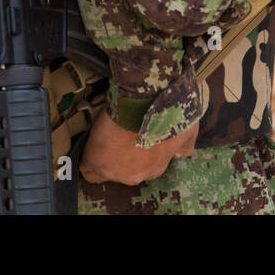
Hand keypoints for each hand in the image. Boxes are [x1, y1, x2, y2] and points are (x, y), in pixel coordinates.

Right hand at [79, 108, 198, 185]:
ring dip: (104, 154)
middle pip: (123, 170)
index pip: (141, 167)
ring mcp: (116, 171)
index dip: (136, 152)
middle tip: (119, 133)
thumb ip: (184, 145)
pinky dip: (87, 155)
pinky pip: (86, 167)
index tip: (133, 138)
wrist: (147, 99)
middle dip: (121, 155)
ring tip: (105, 134)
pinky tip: (90, 142)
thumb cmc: (169, 112)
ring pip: (104, 170)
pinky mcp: (95, 162)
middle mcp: (137, 174)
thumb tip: (181, 153)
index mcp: (156, 167)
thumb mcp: (187, 130)